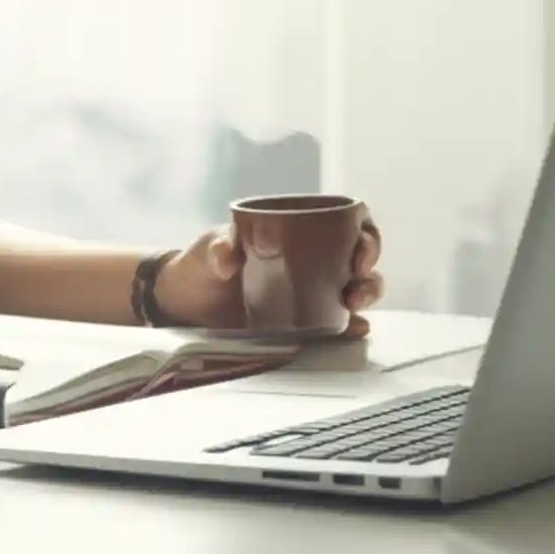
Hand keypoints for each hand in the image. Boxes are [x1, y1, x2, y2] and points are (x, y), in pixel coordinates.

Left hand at [152, 215, 383, 337]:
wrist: (184, 304)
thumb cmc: (200, 266)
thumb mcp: (207, 251)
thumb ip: (217, 248)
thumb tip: (227, 256)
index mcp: (299, 232)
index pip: (349, 224)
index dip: (366, 233)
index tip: (360, 248)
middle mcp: (313, 260)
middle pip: (360, 260)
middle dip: (370, 272)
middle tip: (357, 284)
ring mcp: (310, 293)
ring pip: (355, 291)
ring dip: (365, 296)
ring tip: (354, 307)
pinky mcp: (302, 324)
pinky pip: (336, 324)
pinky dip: (350, 327)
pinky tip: (355, 329)